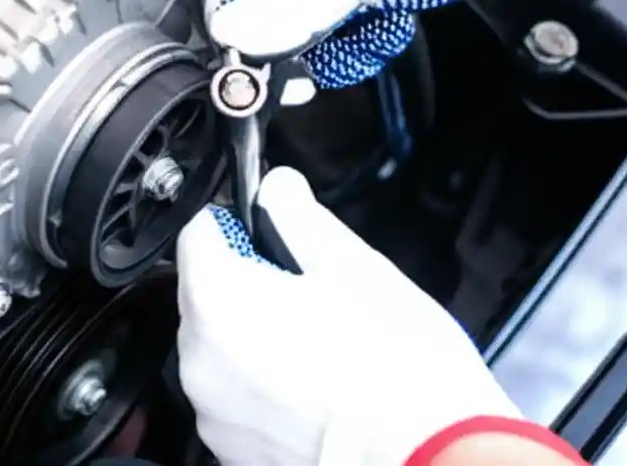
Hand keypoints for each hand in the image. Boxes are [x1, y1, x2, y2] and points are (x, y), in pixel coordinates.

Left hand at [176, 167, 518, 465]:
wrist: (427, 460)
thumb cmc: (400, 372)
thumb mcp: (353, 266)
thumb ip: (299, 215)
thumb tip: (277, 188)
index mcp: (218, 302)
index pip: (199, 232)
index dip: (237, 223)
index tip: (272, 234)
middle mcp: (199, 362)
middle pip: (205, 294)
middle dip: (249, 284)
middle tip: (314, 296)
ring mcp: (213, 414)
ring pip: (220, 349)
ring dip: (256, 339)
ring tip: (324, 348)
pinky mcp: (232, 450)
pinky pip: (235, 399)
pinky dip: (263, 388)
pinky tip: (317, 390)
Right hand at [205, 0, 603, 87]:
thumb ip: (289, 2)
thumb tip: (234, 35)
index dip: (241, 41)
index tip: (270, 76)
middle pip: (261, 11)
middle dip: (292, 44)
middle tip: (329, 59)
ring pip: (301, 17)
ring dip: (330, 41)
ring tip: (366, 36)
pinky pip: (338, 13)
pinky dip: (358, 30)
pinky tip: (381, 25)